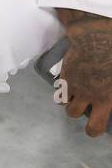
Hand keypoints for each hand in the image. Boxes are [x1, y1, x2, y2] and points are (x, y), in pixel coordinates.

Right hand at [58, 12, 111, 136]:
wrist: (99, 37)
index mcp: (106, 100)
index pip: (95, 127)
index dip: (94, 130)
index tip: (96, 126)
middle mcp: (87, 95)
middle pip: (73, 114)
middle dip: (78, 111)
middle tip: (84, 105)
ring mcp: (74, 84)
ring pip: (63, 101)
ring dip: (68, 99)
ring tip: (76, 90)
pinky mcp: (66, 73)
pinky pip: (60, 85)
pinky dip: (63, 84)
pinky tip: (72, 77)